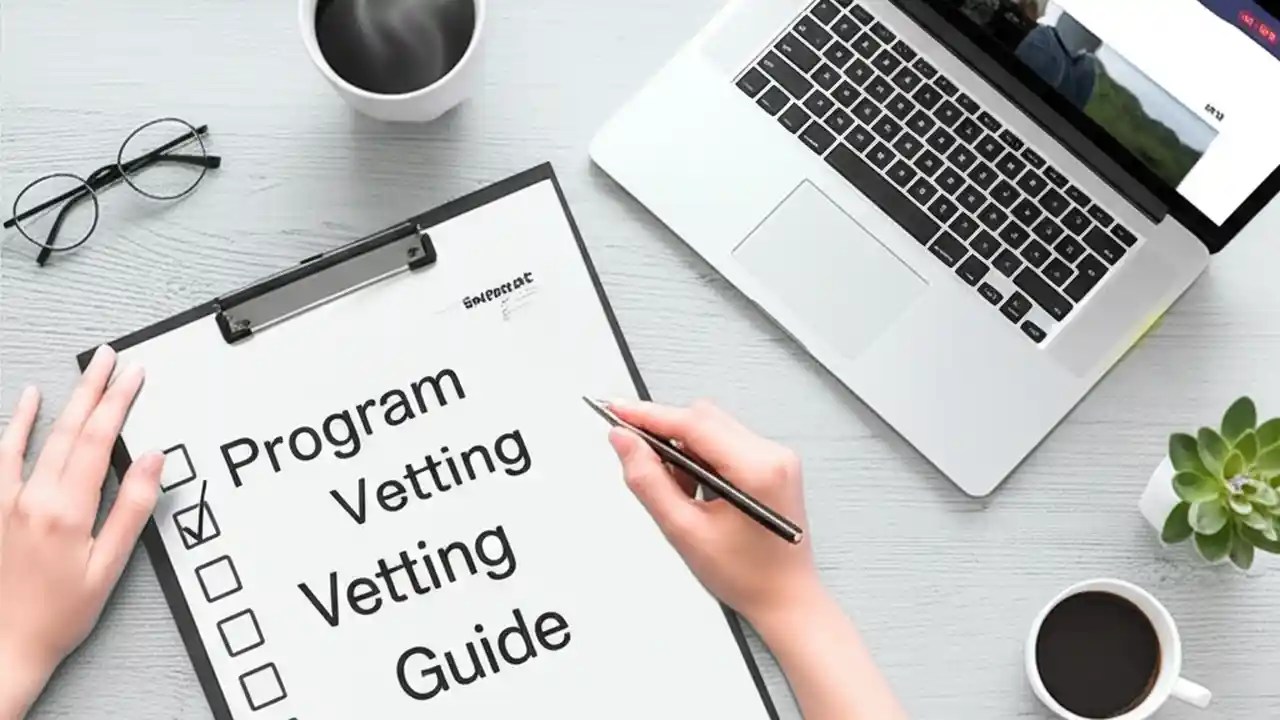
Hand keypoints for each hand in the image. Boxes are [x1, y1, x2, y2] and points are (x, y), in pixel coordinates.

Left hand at [0, 347, 161, 718]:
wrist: (4, 647)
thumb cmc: (58, 615)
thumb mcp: (110, 567)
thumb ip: (133, 509)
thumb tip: (152, 462)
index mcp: (67, 511)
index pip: (98, 440)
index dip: (118, 403)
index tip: (134, 376)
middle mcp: (32, 499)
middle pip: (71, 429)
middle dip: (96, 389)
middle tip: (113, 359)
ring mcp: (7, 501)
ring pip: (38, 436)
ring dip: (63, 399)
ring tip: (84, 371)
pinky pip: (2, 456)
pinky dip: (16, 426)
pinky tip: (25, 404)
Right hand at [606, 399, 819, 625]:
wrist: (786, 599)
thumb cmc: (748, 576)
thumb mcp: (685, 531)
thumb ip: (649, 481)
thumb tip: (625, 443)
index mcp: (759, 469)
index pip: (693, 424)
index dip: (648, 415)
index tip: (616, 410)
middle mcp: (773, 455)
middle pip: (703, 419)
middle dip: (665, 434)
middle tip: (637, 457)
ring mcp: (776, 458)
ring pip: (712, 429)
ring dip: (684, 451)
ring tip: (678, 493)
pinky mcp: (772, 465)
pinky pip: (725, 444)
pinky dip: (701, 460)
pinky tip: (695, 492)